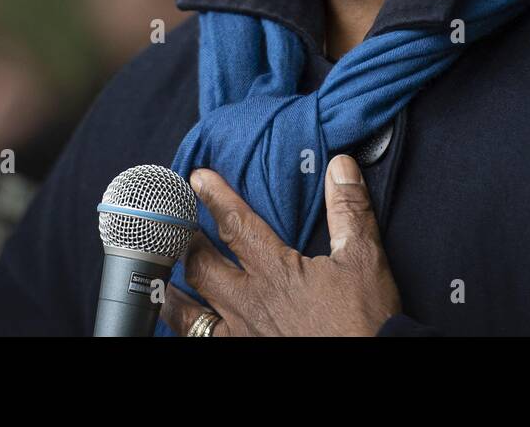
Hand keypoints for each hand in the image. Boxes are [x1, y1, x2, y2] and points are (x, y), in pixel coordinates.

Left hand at [161, 154, 402, 335]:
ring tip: (158, 271)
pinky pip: (198, 341)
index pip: (236, 224)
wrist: (371, 364)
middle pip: (200, 262)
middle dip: (183, 237)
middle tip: (169, 220)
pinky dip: (182, 328)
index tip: (196, 177)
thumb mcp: (364, 258)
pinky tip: (178, 323)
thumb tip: (340, 166)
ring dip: (171, 287)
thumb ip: (349, 209)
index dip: (215, 197)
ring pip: (188, 310)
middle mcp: (249, 301)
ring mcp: (240, 335)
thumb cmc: (365, 320)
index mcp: (275, 270)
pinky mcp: (240, 357)